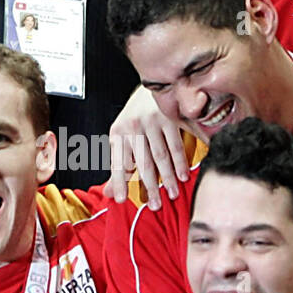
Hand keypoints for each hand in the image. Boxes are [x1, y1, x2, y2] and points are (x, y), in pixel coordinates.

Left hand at [106, 86, 188, 207]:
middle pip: (142, 163)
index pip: (118, 162)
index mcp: (117, 134)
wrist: (151, 87)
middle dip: (150, 186)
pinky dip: (179, 161)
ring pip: (160, 156)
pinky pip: (174, 144)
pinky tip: (183, 175)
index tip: (121, 200)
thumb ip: (119, 166)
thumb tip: (109, 193)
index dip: (119, 182)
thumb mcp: (122, 138)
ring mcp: (150, 122)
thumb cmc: (136, 119)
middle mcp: (131, 128)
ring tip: (172, 194)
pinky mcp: (167, 118)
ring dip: (168, 177)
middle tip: (155, 205)